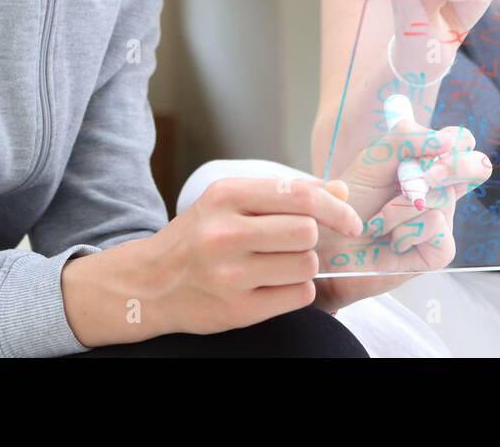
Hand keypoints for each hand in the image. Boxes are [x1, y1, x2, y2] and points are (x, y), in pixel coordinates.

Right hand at [146, 176, 364, 335]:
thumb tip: (341, 190)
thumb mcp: (230, 202)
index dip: (336, 208)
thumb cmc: (198, 236)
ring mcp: (230, 274)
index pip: (301, 196)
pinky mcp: (237, 310)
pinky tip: (273, 285)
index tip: (352, 221)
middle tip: (293, 244)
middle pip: (308, 233)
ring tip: (277, 265)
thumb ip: (285, 194)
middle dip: (311, 239)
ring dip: (303, 266)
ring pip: (306, 266)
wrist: (147, 283)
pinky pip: (299, 296)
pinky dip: (296, 290)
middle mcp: (225, 233)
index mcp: (226, 196)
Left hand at [311, 116, 492, 312]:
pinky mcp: (441, 250)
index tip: (434, 146)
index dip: (457, 140)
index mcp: (428, 165)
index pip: (462, 141)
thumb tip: (448, 140)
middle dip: (452, 166)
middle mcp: (442, 192)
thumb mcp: (373, 161)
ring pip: (442, 198)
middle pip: (476, 167)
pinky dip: (405, 231)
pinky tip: (392, 242)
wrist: (332, 247)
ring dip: (399, 208)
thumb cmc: (350, 203)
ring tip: (377, 222)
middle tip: (424, 177)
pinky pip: (436, 226)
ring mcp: (444, 221)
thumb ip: (406, 140)